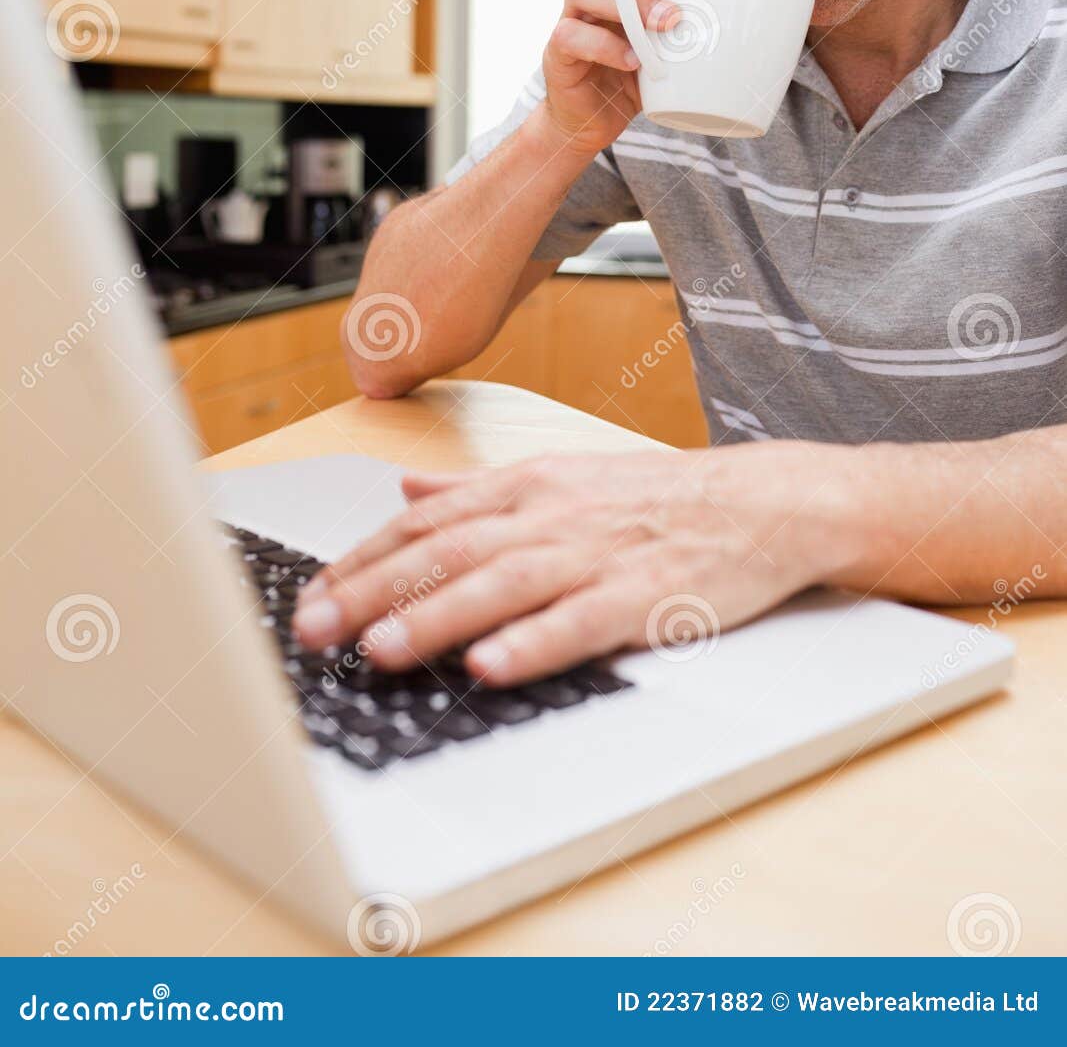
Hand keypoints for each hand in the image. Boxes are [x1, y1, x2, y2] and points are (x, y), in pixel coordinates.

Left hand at [293, 447, 849, 684]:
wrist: (764, 502)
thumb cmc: (658, 497)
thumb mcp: (563, 477)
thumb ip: (479, 488)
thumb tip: (406, 488)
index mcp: (528, 486)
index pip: (426, 522)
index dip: (362, 560)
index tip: (310, 597)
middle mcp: (552, 515)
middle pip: (448, 552)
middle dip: (373, 592)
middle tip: (313, 631)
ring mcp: (597, 554)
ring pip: (502, 584)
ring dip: (436, 616)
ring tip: (380, 648)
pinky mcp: (643, 596)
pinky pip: (579, 621)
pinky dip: (533, 642)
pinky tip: (492, 665)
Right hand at [539, 0, 702, 155]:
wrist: (592, 117)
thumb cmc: (645, 68)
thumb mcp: (681, 37)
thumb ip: (712, 14)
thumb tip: (786, 1)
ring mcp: (572, 15)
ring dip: (632, 1)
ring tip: (671, 20)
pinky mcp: (559, 52)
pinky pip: (572, 37)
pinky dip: (604, 46)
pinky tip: (634, 60)